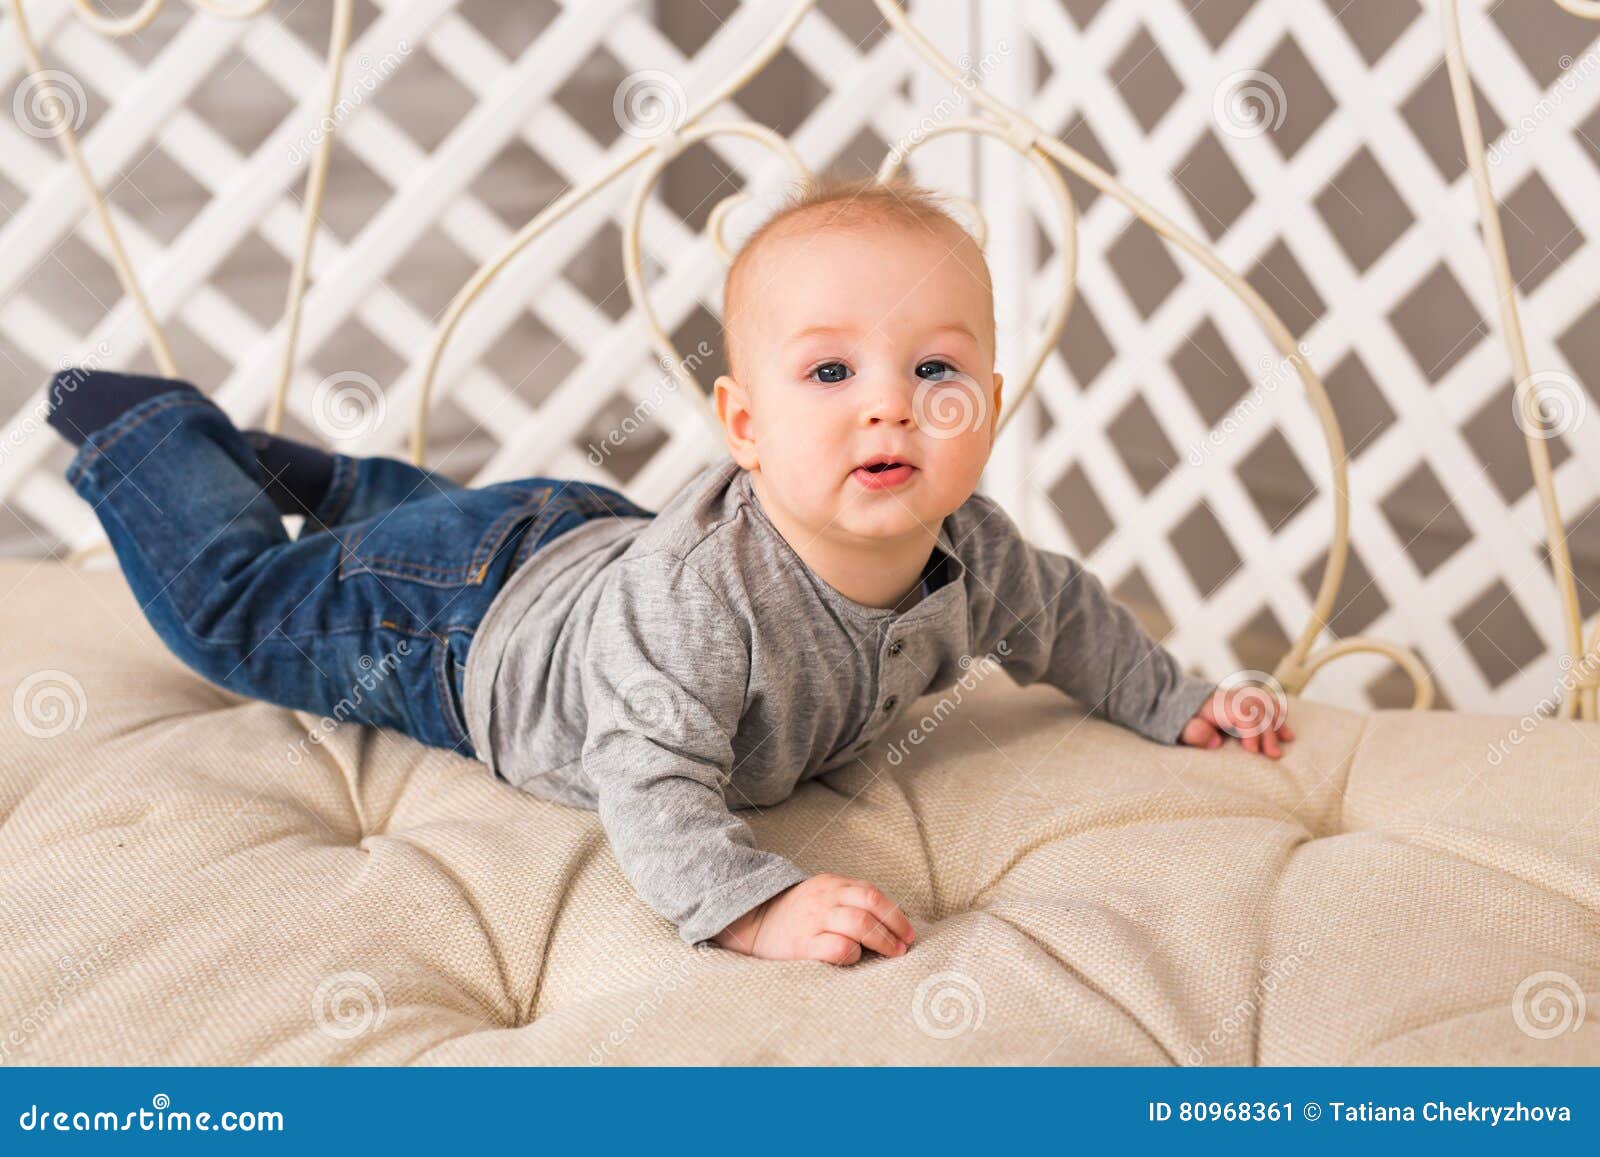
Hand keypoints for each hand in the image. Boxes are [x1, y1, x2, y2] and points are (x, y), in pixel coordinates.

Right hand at [713, 873, 915, 963]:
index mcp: (831, 884)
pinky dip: (853, 953)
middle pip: (871, 906)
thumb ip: (851, 902)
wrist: (753, 922)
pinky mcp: (802, 944)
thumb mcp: (823, 897)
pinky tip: (854, 958)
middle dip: (894, 928)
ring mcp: (813, 920)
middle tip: (903, 947)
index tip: (908, 933)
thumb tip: (892, 923)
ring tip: (890, 954)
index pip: (872, 894)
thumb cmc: (797, 915)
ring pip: (859, 924)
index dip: (895, 914)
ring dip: (882, 941)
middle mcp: (824, 898)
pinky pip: (838, 947)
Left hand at [1179, 685, 1294, 758]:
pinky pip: (1266, 702)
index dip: (1251, 731)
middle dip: (1268, 732)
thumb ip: (1195, 733)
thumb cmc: (1181, 720)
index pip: (1243, 712)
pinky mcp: (1245, 701)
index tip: (1252, 751)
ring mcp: (1239, 697)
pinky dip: (1277, 714)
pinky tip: (1285, 729)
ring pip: (1265, 704)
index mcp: (1217, 704)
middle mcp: (1232, 698)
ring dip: (1276, 723)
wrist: (1176, 700)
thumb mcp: (1181, 728)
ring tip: (1287, 741)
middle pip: (1258, 710)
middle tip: (1273, 755)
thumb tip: (1215, 743)